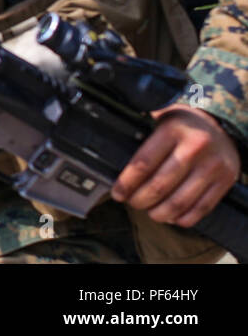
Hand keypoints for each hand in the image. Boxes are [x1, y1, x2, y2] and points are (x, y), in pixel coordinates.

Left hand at [112, 104, 241, 226]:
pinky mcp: (225, 180)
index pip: (142, 163)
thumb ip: (140, 133)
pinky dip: (184, 217)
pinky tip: (172, 217)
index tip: (117, 193)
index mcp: (172, 130)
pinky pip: (202, 208)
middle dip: (140, 200)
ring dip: (160, 213)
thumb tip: (110, 155)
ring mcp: (212, 165)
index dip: (126, 183)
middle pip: (159, 186)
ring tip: (150, 212)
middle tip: (132, 203)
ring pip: (180, 201)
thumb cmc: (182, 124)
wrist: (221, 125)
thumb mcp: (160, 117)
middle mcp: (194, 147)